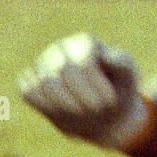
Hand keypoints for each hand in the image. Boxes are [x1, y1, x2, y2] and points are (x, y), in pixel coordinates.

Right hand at [17, 33, 151, 150]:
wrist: (104, 113)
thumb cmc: (118, 90)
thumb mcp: (128, 77)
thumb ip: (122, 64)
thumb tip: (107, 55)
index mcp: (86, 42)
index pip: (82, 63)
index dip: (95, 87)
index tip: (109, 102)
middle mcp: (61, 49)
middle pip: (59, 72)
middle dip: (79, 97)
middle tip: (96, 111)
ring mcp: (43, 64)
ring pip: (42, 83)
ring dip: (63, 105)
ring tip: (82, 113)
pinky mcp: (31, 81)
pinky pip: (27, 92)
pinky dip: (44, 105)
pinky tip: (62, 111)